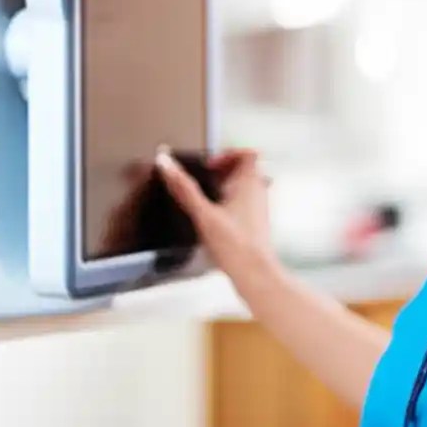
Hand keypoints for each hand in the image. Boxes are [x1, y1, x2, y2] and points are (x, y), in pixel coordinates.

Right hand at [154, 145, 276, 279]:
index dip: (228, 153)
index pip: (248, 153)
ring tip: (208, 200)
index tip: (210, 165)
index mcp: (251, 183)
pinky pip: (244, 204)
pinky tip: (214, 220)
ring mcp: (259, 208)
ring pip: (245, 187)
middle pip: (245, 169)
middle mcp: (259, 192)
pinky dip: (230, 204)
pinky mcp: (256, 224)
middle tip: (207, 180)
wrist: (255, 274)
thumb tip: (167, 164)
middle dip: (224, 171)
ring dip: (226, 188)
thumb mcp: (204, 214)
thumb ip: (183, 188)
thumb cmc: (237, 246)